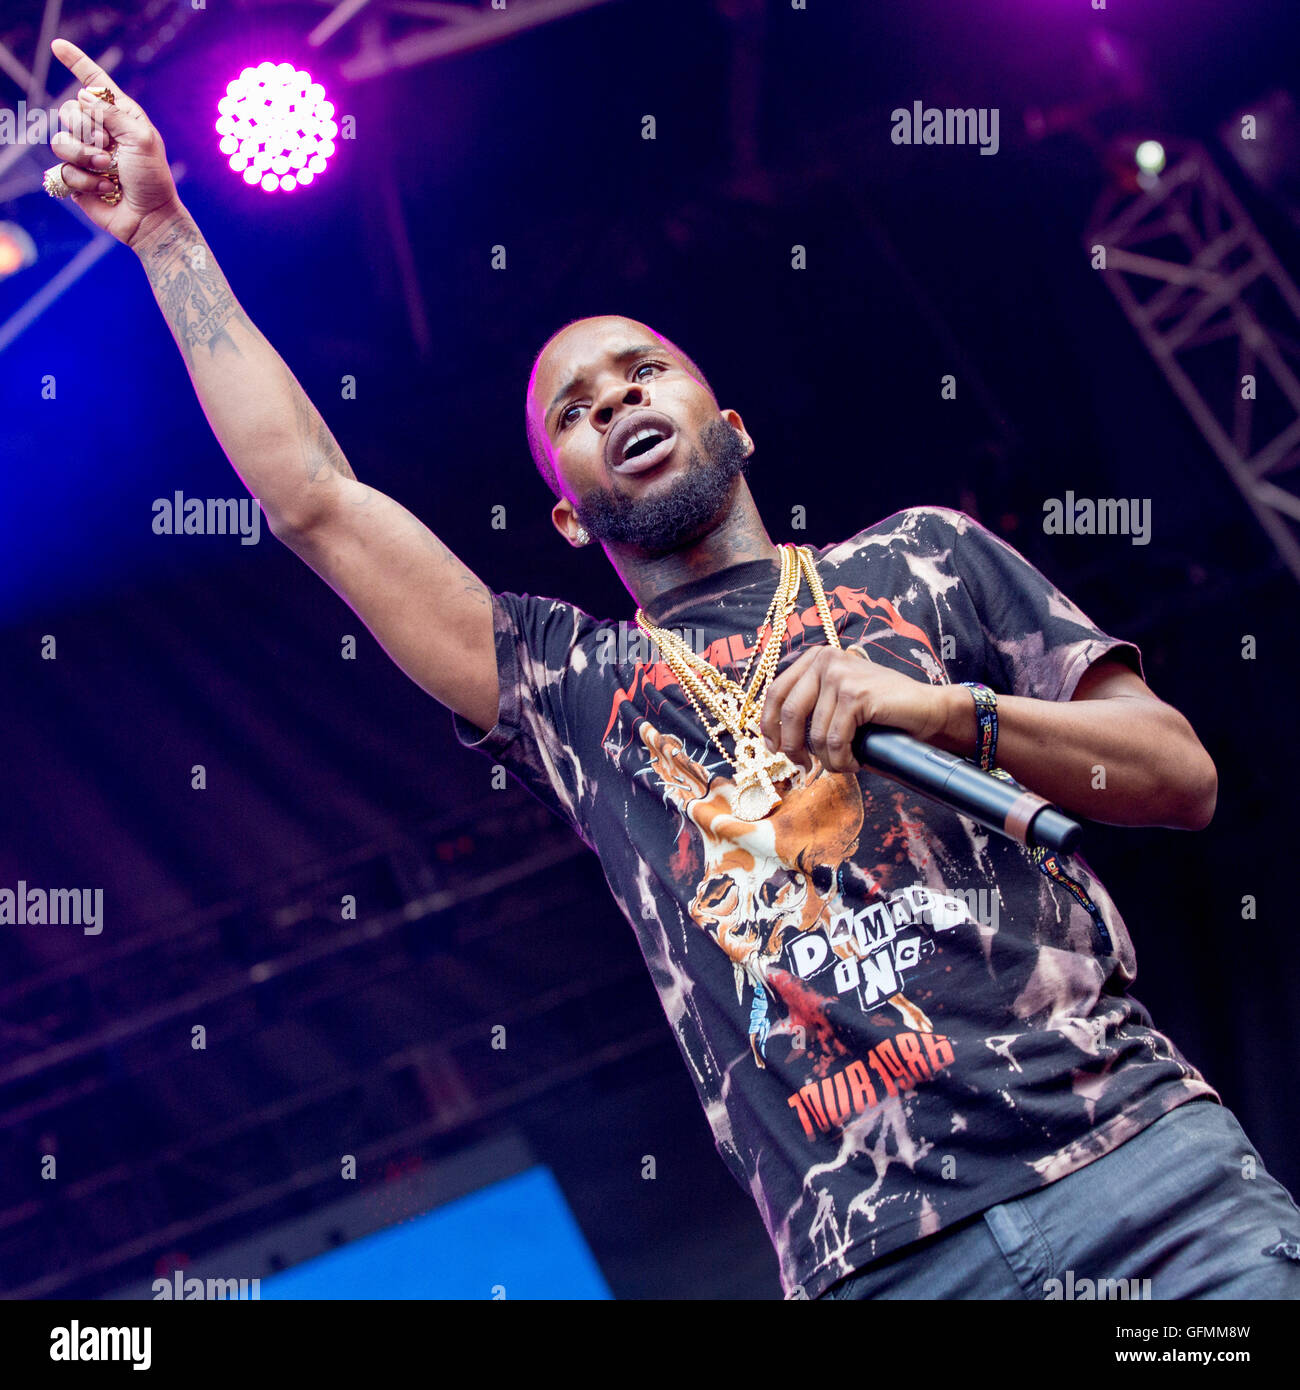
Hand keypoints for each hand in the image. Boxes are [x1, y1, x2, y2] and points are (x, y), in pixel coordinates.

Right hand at [48, 38, 182, 247]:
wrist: (149, 217)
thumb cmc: (152, 178)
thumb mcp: (141, 139)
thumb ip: (112, 113)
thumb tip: (82, 96)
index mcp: (119, 116)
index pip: (94, 84)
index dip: (76, 63)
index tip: (58, 45)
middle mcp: (99, 131)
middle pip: (69, 111)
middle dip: (88, 130)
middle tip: (110, 149)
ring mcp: (85, 153)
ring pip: (60, 141)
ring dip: (86, 157)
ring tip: (109, 170)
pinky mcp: (76, 176)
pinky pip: (63, 169)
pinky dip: (85, 180)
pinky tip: (104, 188)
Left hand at [760, 645, 951, 772]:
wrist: (928, 709)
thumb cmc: (883, 710)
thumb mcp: (839, 699)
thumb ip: (812, 705)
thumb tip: (777, 738)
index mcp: (817, 658)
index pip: (777, 692)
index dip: (770, 725)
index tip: (774, 749)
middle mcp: (826, 660)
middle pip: (789, 713)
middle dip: (793, 747)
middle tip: (804, 766)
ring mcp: (841, 675)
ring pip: (815, 733)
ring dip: (828, 760)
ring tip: (844, 764)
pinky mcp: (856, 695)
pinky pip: (834, 740)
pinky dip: (843, 760)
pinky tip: (855, 762)